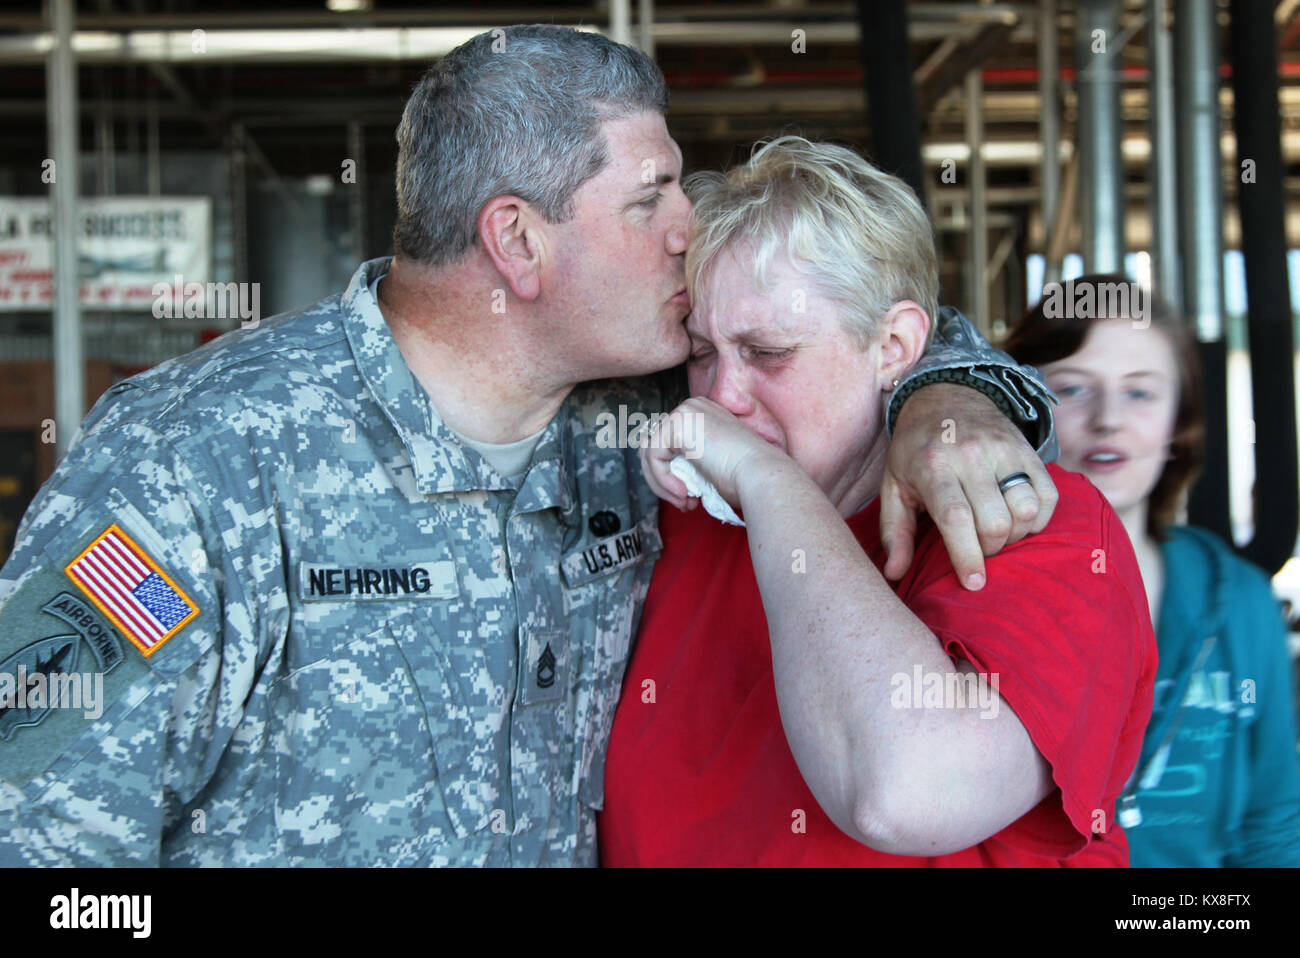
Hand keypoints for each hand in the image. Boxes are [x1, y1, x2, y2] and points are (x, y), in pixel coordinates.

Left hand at [639, 397, 786, 510]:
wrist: (760, 475)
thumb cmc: (745, 476)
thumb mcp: (712, 463)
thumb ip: (688, 461)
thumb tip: (663, 474)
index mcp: (702, 414)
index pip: (667, 442)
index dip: (671, 474)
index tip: (689, 498)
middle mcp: (692, 407)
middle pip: (654, 445)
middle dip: (663, 480)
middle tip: (684, 503)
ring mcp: (684, 412)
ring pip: (649, 453)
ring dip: (662, 484)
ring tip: (685, 501)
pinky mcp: (676, 424)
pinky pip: (654, 457)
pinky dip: (663, 480)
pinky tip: (684, 493)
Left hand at [880, 383, 1058, 588]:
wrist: (945, 395)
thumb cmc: (915, 449)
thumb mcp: (893, 485)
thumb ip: (894, 531)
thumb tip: (895, 573)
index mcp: (933, 467)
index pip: (956, 518)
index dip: (967, 555)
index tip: (973, 583)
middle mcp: (971, 456)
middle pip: (995, 521)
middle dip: (989, 548)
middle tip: (977, 548)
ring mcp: (1004, 450)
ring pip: (1026, 509)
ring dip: (1016, 534)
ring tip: (996, 533)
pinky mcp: (1028, 450)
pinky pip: (1048, 495)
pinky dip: (1039, 518)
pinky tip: (1018, 519)